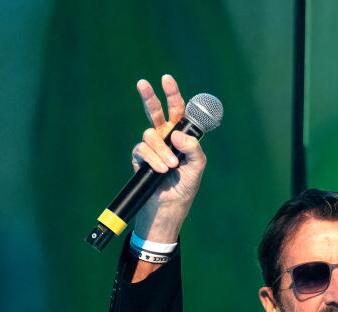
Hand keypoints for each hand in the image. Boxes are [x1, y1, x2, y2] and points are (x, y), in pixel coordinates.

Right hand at [130, 74, 206, 242]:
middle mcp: (164, 137)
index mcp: (181, 135)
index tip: (167, 79)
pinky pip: (142, 150)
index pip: (178, 111)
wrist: (170, 206)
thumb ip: (192, 147)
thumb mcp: (197, 166)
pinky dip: (153, 159)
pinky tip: (162, 170)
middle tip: (142, 82)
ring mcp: (151, 147)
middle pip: (156, 112)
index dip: (173, 95)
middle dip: (149, 97)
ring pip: (150, 134)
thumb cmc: (186, 186)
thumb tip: (176, 134)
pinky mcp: (140, 158)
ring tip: (171, 167)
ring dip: (161, 150)